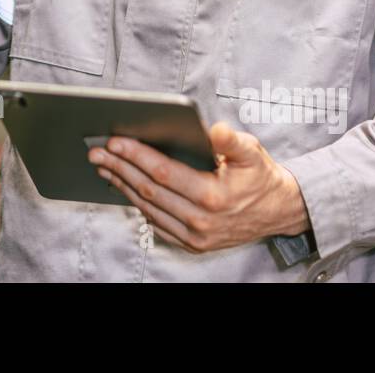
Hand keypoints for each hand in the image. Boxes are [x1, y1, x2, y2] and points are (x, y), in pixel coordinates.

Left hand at [88, 121, 308, 252]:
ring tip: (104, 167)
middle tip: (96, 152)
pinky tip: (125, 187)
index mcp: (213, 196)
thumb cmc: (260, 176)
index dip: (136, 155)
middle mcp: (201, 220)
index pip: (163, 172)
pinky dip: (138, 204)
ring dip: (122, 186)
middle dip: (119, 168)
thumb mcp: (252, 151)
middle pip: (149, 190)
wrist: (278, 211)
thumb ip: (231, 140)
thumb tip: (213, 130)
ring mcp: (195, 236)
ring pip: (148, 208)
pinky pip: (157, 223)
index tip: (114, 142)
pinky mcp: (193, 244)